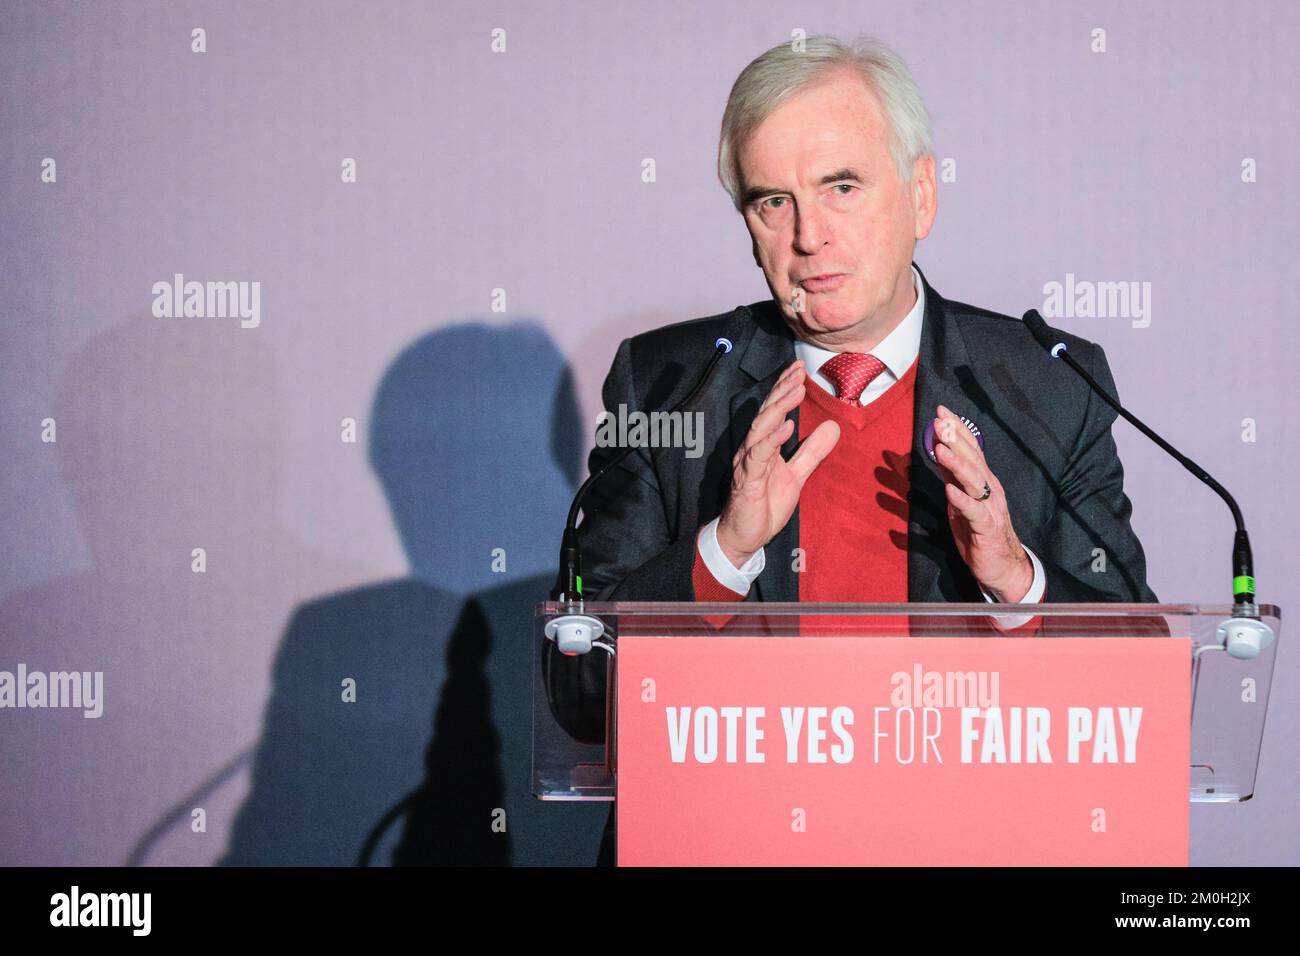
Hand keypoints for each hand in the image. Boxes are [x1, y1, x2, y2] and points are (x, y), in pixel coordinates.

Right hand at [716, 359, 839, 566]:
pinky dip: (772, 440)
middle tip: (799, 370)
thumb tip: (833, 426)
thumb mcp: (796, 476)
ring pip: (761, 429)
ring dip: (779, 408)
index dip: (784, 388)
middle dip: (782, 390)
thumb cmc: (764, 505)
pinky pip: (759, 456)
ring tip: (796, 390)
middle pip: (766, 413)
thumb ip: (812, 452)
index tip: (799, 367)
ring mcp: (748, 464)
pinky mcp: (748, 481)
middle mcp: (752, 449)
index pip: (773, 411)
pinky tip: (787, 427)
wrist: (744, 536)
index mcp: (762, 446)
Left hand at [932, 404, 1032, 601]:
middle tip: (940, 421)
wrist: (1002, 566)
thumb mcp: (960, 499)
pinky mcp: (986, 529)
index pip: (970, 449)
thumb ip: (951, 476)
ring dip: (957, 464)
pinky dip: (962, 501)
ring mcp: (990, 508)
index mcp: (983, 480)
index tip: (942, 410)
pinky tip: (950, 491)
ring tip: (941, 449)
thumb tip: (938, 449)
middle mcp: (989, 489)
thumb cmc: (979, 531)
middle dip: (956, 439)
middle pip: (973, 460)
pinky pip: (974, 512)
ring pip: (974, 481)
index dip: (957, 429)